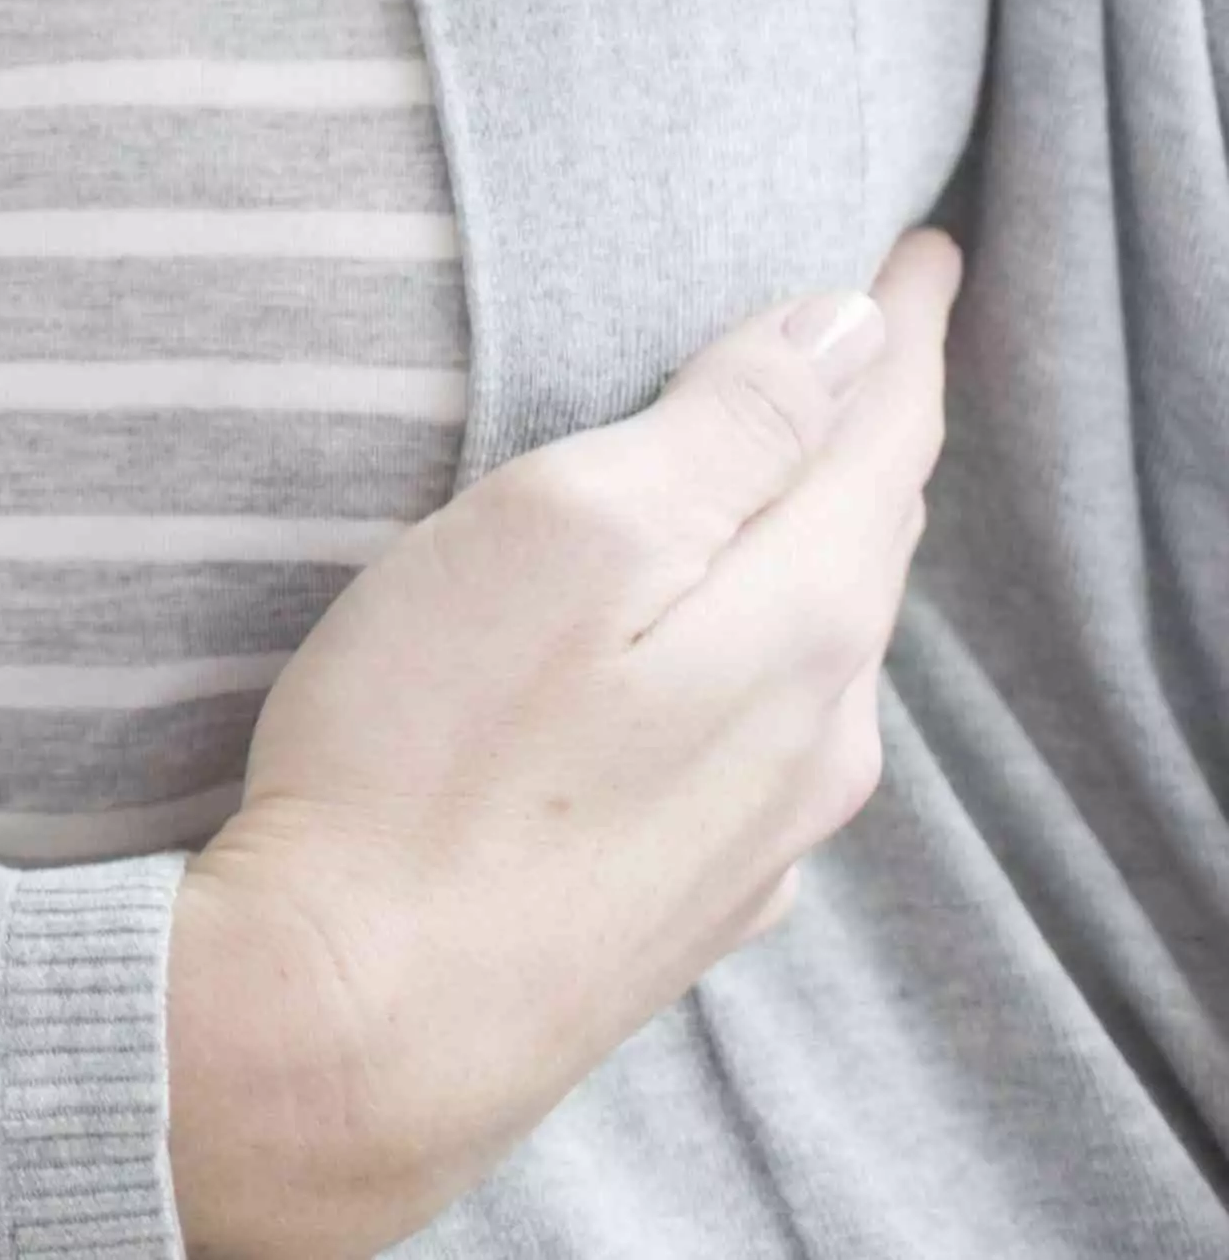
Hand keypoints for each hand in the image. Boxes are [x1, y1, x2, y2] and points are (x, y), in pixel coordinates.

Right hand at [164, 226, 958, 1259]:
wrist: (355, 1025)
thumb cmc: (428, 758)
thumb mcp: (561, 533)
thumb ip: (722, 427)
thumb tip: (845, 331)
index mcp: (800, 620)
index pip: (880, 433)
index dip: (897, 326)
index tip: (916, 246)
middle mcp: (813, 732)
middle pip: (867, 538)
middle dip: (876, 427)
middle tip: (876, 334)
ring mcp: (754, 830)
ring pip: (825, 645)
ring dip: (827, 541)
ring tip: (808, 471)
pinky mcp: (677, 896)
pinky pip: (767, 736)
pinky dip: (768, 650)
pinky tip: (725, 658)